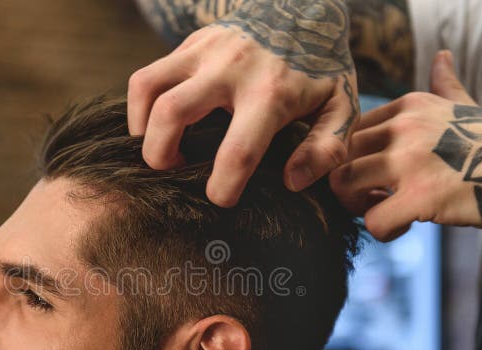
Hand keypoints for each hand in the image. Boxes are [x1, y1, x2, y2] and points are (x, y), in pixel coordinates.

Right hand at [128, 0, 358, 206]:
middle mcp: (231, 69)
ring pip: (147, 89)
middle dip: (161, 156)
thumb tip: (291, 181)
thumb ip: (327, 147)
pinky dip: (140, 107)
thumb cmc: (322, 66)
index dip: (223, 188)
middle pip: (172, 114)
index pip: (237, 151)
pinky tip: (155, 124)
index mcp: (271, 93)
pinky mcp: (189, 44)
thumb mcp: (342, 105)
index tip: (221, 198)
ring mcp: (204, 51)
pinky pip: (146, 77)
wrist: (304, 5)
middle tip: (175, 171)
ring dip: (142, 129)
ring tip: (158, 148)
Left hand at [330, 50, 481, 241]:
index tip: (378, 173)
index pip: (351, 131)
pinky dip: (382, 231)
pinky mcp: (419, 196)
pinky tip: (402, 228)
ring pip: (343, 184)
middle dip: (348, 182)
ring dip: (357, 206)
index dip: (356, 157)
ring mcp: (411, 160)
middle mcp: (406, 127)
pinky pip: (372, 220)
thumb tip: (441, 56)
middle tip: (374, 198)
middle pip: (341, 156)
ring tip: (384, 211)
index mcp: (410, 106)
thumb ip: (444, 87)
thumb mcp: (466, 107)